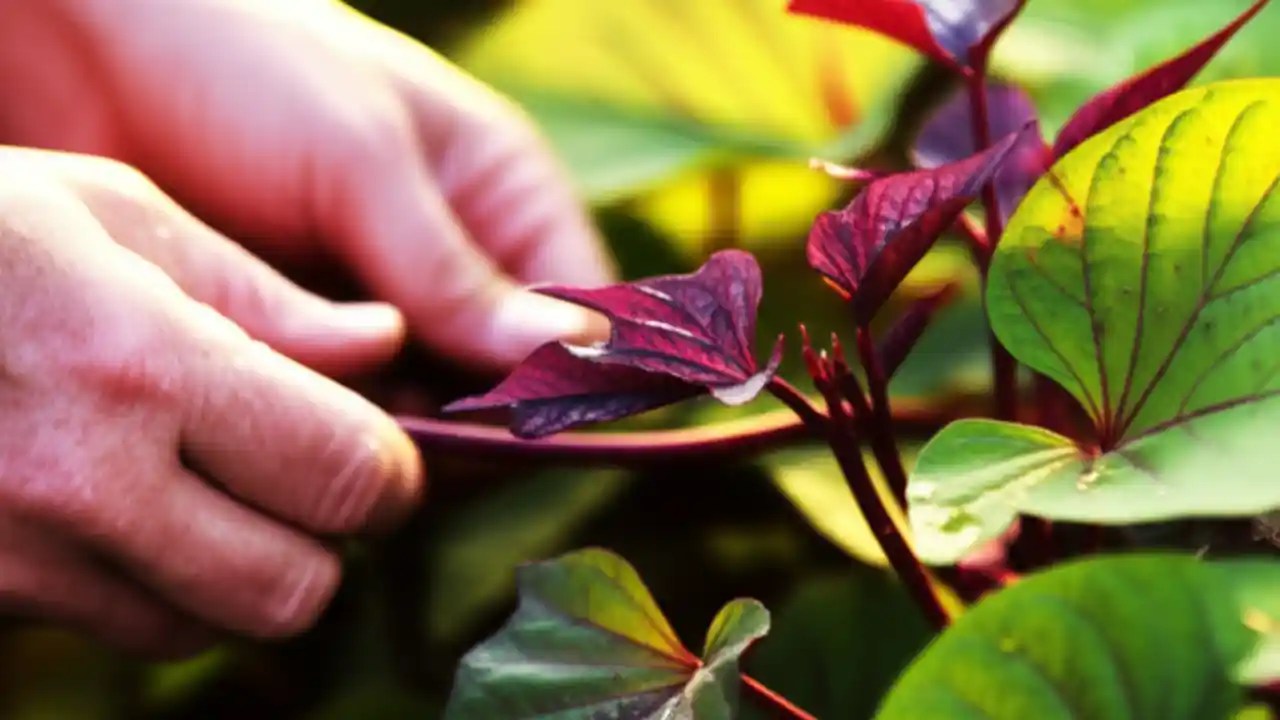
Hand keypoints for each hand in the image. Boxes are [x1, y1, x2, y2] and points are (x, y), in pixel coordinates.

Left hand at [0, 0, 612, 368]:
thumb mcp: (364, 159)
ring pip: (423, 413)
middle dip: (465, 419)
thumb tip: (570, 356)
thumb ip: (456, 270)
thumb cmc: (247, 63)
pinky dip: (325, 425)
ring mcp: (378, 312)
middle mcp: (453, 266)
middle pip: (503, 384)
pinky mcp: (308, 344)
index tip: (518, 426)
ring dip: (389, 429)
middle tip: (401, 430)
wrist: (89, 49)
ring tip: (325, 406)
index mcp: (501, 199)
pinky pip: (344, 414)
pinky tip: (283, 408)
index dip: (566, 378)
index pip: (579, 314)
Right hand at [0, 146, 422, 655]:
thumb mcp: (109, 216)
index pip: (344, 474)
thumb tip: (378, 343)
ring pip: (205, 627)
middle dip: (324, 540)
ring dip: (238, 572)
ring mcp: (15, 557)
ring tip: (204, 487)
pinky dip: (153, 591)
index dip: (388, 473)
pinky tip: (127, 511)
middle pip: (293, 588)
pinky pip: (113, 629)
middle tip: (303, 479)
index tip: (381, 453)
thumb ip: (261, 295)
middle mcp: (81, 481)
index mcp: (141, 366)